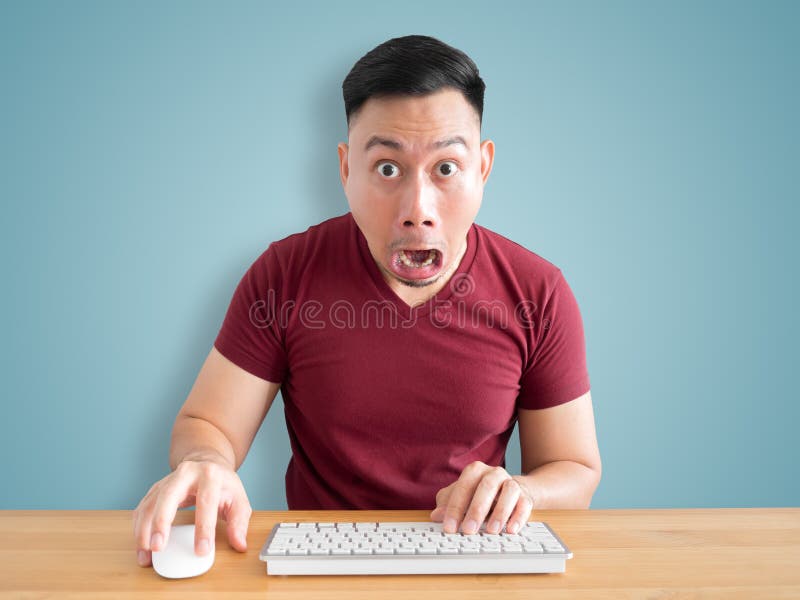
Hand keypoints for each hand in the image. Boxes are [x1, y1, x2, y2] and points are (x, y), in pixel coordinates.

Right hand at [132, 457, 251, 566]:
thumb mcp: (238, 500)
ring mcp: (167, 480)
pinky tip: (142, 546)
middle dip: (161, 522)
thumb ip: (239, 523)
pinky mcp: (155, 489)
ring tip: (147, 554)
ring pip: (150, 502)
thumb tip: (239, 544)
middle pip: (169, 495)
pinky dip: (139, 528)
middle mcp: (186, 474)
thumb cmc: (223, 485)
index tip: (202, 551)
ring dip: (144, 530)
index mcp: (210, 475)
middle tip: (158, 547)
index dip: (204, 528)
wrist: (207, 462)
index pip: (206, 502)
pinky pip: (142, 507)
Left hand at [429, 461, 533, 534]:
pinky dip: (518, 517)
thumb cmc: (480, 494)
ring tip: (492, 531)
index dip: (455, 508)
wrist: (510, 491)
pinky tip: (511, 530)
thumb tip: (436, 515)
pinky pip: (524, 504)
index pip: (463, 486)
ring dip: (500, 512)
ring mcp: (511, 483)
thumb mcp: (461, 497)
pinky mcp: (525, 496)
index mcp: (475, 471)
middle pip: (486, 486)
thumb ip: (448, 504)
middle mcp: (494, 473)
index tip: (449, 527)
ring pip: (509, 491)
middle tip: (468, 530)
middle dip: (476, 509)